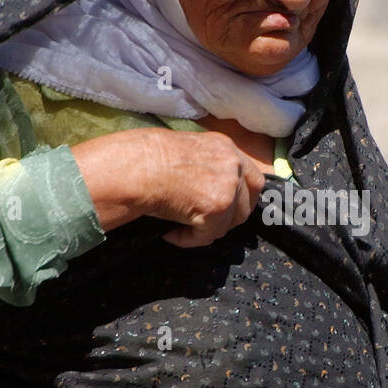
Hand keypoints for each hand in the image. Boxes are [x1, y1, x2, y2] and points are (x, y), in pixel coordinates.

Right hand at [70, 127, 267, 247]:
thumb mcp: (189, 152)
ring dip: (206, 230)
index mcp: (225, 147)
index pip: (253, 178)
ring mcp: (228, 185)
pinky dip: (189, 239)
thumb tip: (212, 190)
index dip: (243, 198)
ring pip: (228, 223)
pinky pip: (208, 236)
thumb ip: (209, 166)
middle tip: (203, 224)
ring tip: (179, 227)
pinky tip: (171, 232)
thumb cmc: (147, 158)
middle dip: (228, 218)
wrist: (134, 168)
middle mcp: (233, 163)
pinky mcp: (217, 207)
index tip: (229, 210)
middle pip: (247, 203)